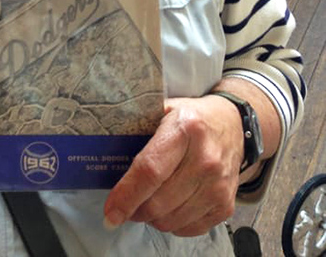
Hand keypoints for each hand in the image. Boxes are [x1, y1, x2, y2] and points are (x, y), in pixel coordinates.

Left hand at [104, 95, 243, 236]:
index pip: (150, 171)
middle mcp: (205, 159)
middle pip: (158, 201)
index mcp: (185, 129)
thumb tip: (105, 153)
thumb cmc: (192, 118)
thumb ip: (139, 127)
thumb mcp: (164, 110)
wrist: (233, 124)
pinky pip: (189, 228)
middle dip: (135, 209)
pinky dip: (172, 224)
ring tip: (147, 202)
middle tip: (126, 203)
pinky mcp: (225, 204)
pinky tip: (168, 207)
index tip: (110, 211)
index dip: (126, 194)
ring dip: (152, 218)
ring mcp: (218, 185)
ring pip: (171, 220)